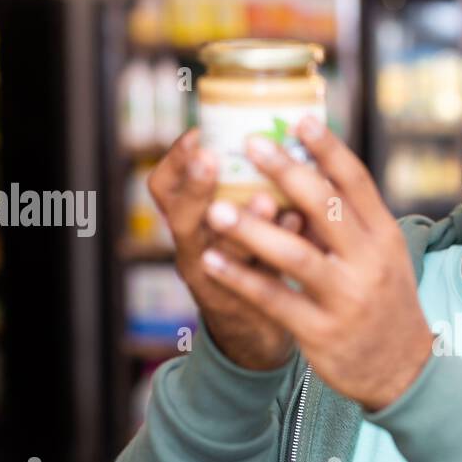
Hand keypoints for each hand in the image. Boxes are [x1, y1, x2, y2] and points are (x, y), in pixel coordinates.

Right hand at [147, 129, 303, 369]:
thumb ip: (256, 186)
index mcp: (190, 220)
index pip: (163, 187)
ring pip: (217, 253)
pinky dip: (277, 257)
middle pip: (180, 217)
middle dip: (195, 187)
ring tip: (265, 200)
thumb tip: (292, 135)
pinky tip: (299, 232)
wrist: (259, 328)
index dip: (175, 160)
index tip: (197, 132)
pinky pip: (254, 284)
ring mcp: (212, 281)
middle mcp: (193, 249)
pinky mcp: (240, 306)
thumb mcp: (245, 219)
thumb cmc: (255, 258)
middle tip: (211, 158)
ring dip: (244, 225)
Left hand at [198, 116, 433, 410]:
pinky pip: (276, 300)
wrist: (403, 372)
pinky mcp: (321, 333)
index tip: (298, 120)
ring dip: (253, 230)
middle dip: (286, 172)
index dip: (327, 149)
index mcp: (385, 237)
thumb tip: (309, 170)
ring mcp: (346, 299)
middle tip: (249, 144)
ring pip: (296, 255)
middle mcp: (369, 264)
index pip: (357, 183)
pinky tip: (212, 260)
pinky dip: (241, 278)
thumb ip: (353, 221)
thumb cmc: (385, 304)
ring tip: (215, 209)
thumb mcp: (384, 258)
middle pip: (326, 209)